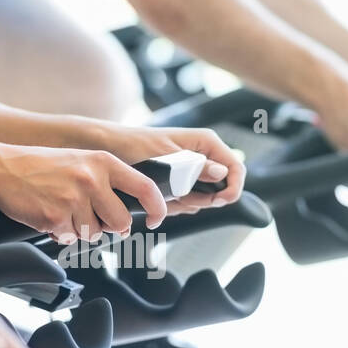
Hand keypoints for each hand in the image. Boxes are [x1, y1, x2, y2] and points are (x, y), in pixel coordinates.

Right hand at [0, 144, 168, 240]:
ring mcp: (74, 199)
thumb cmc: (43, 167)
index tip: (155, 218)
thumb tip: (127, 216)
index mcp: (103, 162)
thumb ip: (107, 183)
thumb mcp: (82, 162)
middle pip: (121, 222)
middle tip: (93, 218)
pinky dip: (61, 233)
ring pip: (94, 234)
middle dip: (110, 227)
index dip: (157, 208)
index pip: (145, 187)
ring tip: (63, 209)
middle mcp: (92, 179)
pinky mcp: (56, 217)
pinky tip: (49, 214)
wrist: (3, 168)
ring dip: (80, 229)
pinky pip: (70, 238)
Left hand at [89, 125, 245, 214]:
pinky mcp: (182, 183)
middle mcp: (204, 157)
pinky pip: (188, 202)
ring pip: (203, 199)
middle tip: (179, 195)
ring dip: (185, 202)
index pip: (236, 168)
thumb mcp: (168, 158)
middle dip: (201, 198)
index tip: (220, 200)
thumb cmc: (137, 146)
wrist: (111, 150)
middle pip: (221, 188)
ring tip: (165, 192)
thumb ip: (197, 168)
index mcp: (207, 143)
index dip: (233, 187)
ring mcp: (193, 172)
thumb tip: (221, 173)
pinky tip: (161, 197)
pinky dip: (175, 204)